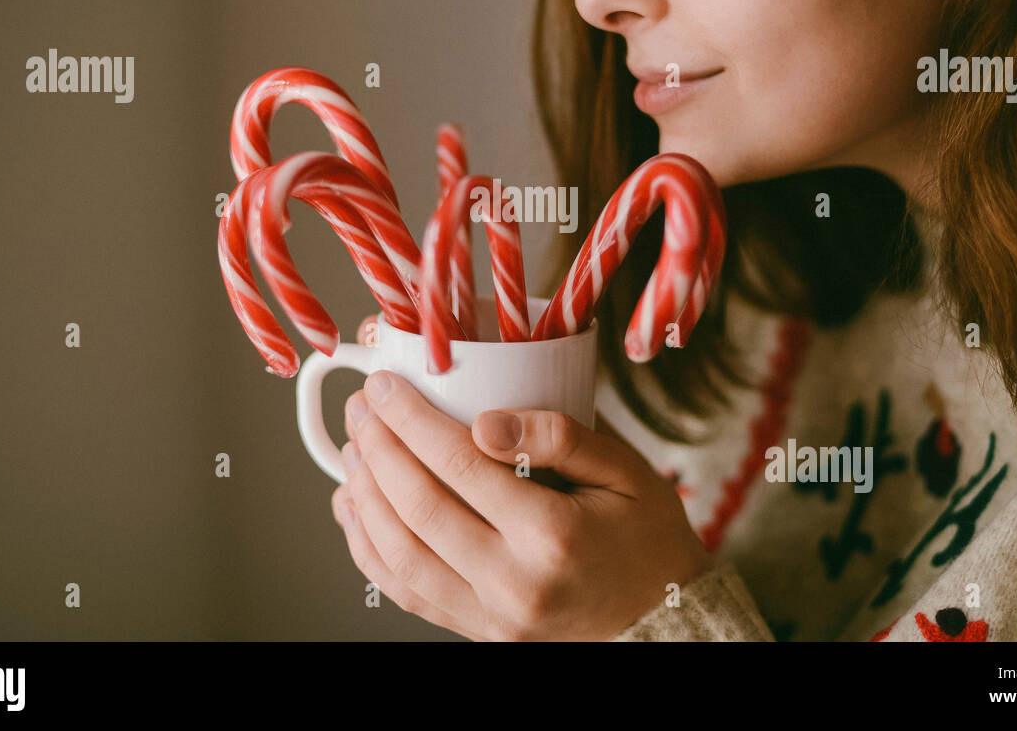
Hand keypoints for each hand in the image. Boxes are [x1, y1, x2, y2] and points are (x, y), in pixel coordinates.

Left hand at [329, 323, 711, 640]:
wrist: (663, 618)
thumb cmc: (647, 536)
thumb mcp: (628, 470)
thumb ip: (561, 437)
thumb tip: (486, 422)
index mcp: (552, 534)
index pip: (460, 465)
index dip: (411, 419)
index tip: (385, 385)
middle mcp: (513, 582)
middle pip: (418, 508)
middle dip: (378, 449)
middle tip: (361, 406)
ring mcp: (491, 615)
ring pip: (400, 555)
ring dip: (366, 496)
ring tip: (354, 449)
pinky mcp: (478, 631)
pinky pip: (407, 592)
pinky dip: (370, 549)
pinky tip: (356, 510)